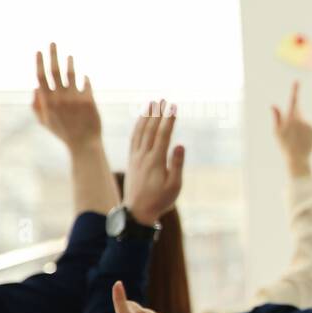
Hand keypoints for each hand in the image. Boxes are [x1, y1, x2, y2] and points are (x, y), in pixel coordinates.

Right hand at [33, 43, 101, 152]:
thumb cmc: (63, 133)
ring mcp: (75, 99)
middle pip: (55, 70)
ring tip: (69, 56)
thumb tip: (35, 87)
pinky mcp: (89, 101)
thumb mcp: (45, 121)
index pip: (41, 77)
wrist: (84, 144)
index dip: (39, 62)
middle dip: (53, 54)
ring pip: (72, 74)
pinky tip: (84, 76)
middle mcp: (60, 98)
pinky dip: (84, 78)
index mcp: (48, 101)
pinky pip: (86, 84)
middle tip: (53, 42)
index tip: (38, 51)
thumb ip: (36, 105)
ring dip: (70, 63)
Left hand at [124, 100, 184, 225]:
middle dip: (157, 113)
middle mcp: (143, 156)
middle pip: (150, 130)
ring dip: (146, 117)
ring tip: (151, 105)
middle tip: (163, 100)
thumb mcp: (174, 186)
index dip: (168, 120)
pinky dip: (137, 128)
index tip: (173, 107)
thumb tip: (180, 145)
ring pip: (140, 132)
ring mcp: (135, 158)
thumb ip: (177, 165)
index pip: (163, 135)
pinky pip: (134, 139)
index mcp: (156, 161)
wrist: (136, 212)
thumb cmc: (159, 200)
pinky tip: (141, 122)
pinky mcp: (132, 161)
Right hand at [272, 81, 311, 175]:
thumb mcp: (276, 131)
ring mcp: (310, 124)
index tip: (297, 81)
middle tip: (290, 135)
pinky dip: (307, 132)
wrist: (298, 159)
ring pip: (304, 122)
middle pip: (297, 114)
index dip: (295, 90)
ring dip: (301, 128)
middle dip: (293, 121)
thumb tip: (273, 104)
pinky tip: (304, 140)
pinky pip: (310, 127)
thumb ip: (276, 116)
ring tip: (298, 139)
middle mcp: (302, 119)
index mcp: (291, 118)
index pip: (293, 101)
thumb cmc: (284, 145)